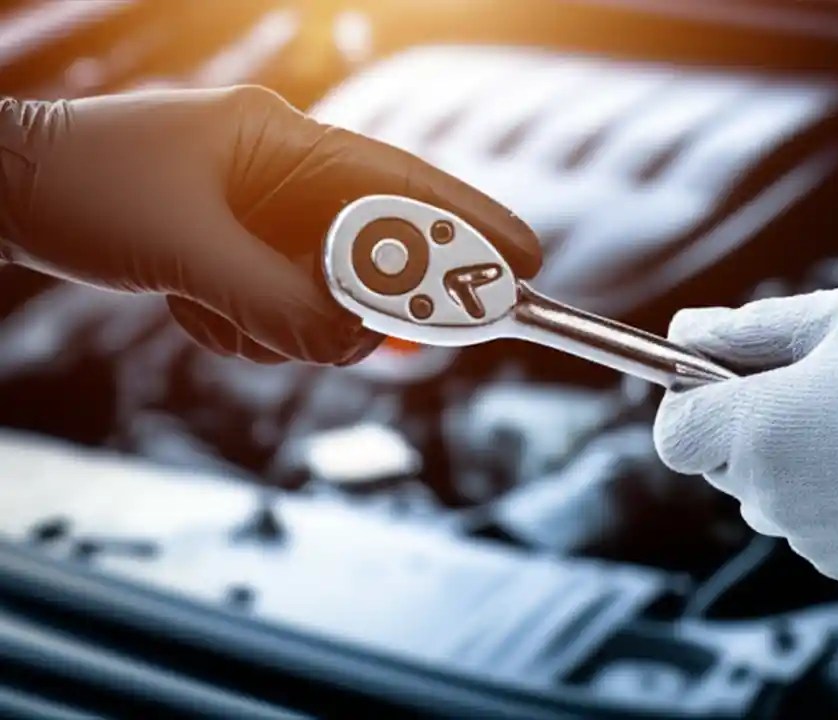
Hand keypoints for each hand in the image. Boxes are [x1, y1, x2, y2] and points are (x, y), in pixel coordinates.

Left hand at [0, 86, 539, 364]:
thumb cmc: (82, 189)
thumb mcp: (185, 250)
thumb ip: (278, 302)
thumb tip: (354, 345)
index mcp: (282, 139)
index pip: (400, 183)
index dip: (470, 225)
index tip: (526, 264)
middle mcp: (283, 172)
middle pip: (371, 252)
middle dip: (361, 305)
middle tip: (370, 342)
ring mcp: (262, 213)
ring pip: (324, 292)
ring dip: (282, 325)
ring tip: (212, 313)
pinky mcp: (241, 248)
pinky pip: (281, 307)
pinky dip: (249, 329)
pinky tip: (194, 310)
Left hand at [654, 281, 837, 589]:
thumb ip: (753, 327)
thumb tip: (685, 330)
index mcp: (760, 430)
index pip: (675, 431)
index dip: (692, 399)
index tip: (731, 374)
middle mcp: (774, 498)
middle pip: (724, 463)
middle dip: (754, 424)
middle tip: (822, 384)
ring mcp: (814, 541)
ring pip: (775, 496)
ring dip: (799, 461)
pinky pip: (821, 526)